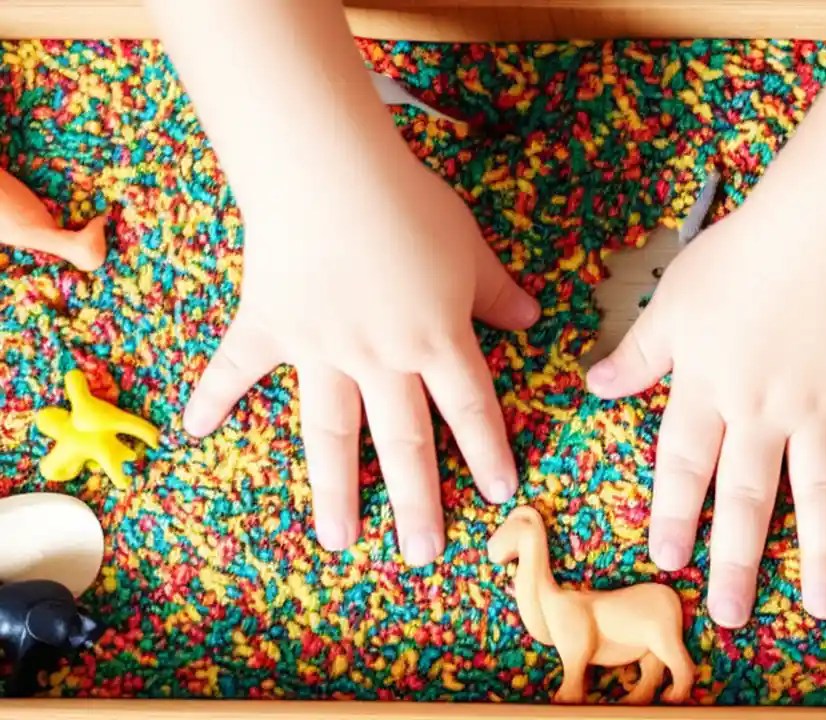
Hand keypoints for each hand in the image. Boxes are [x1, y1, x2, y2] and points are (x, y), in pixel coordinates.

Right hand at [183, 150, 539, 566]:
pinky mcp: (269, 328)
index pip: (472, 408)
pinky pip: (237, 369)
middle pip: (405, 442)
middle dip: (417, 502)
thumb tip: (531, 320)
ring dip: (334, 490)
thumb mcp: (468, 247)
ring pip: (330, 433)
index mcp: (436, 339)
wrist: (329, 172)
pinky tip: (193, 432)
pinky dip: (214, 397)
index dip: (489, 451)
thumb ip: (495, 292)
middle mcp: (381, 359)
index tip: (501, 494)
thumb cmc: (407, 203)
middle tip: (422, 555)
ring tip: (337, 541)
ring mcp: (321, 350)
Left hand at [586, 192, 825, 626]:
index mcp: (709, 390)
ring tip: (824, 608)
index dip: (673, 514)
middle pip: (747, 499)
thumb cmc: (740, 257)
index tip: (667, 562)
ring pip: (820, 495)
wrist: (821, 229)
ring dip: (820, 554)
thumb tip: (595, 385)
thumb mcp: (673, 302)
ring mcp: (822, 410)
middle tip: (732, 616)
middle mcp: (763, 414)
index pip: (684, 466)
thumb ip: (638, 353)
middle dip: (736, 561)